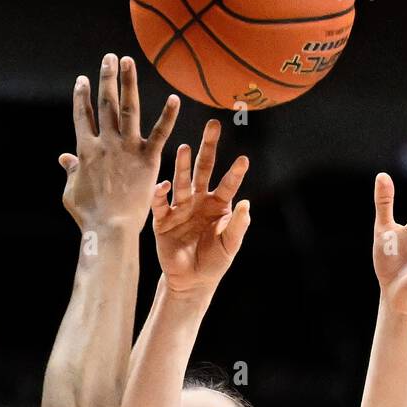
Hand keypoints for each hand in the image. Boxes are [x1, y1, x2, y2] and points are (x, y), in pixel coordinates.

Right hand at [59, 54, 179, 231]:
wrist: (111, 228)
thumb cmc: (89, 216)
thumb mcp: (71, 192)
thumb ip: (70, 171)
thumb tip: (63, 158)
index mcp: (85, 150)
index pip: (82, 116)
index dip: (81, 96)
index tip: (82, 80)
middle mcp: (106, 143)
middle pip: (105, 104)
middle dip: (106, 78)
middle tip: (109, 58)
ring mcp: (127, 149)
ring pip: (128, 108)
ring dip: (128, 82)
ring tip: (128, 61)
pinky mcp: (147, 159)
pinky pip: (159, 133)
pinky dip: (167, 116)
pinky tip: (174, 98)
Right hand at [152, 119, 250, 293]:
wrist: (192, 281)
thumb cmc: (214, 262)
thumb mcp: (230, 246)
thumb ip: (237, 225)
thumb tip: (246, 204)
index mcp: (217, 204)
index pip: (228, 184)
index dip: (235, 173)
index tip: (243, 159)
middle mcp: (198, 200)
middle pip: (203, 169)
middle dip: (208, 148)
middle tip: (212, 126)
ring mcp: (180, 208)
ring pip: (182, 182)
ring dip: (182, 165)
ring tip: (185, 148)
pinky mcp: (163, 220)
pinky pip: (160, 204)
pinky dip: (160, 195)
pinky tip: (164, 185)